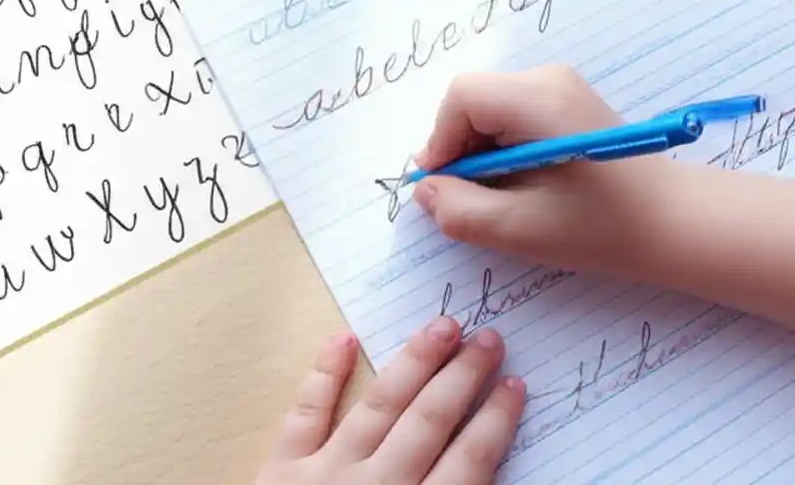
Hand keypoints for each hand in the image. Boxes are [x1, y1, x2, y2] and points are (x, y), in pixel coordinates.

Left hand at [255, 317, 524, 484]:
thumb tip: (481, 480)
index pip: (469, 465)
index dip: (496, 422)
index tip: (516, 385)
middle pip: (430, 423)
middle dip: (463, 377)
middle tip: (490, 336)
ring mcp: (324, 476)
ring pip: (379, 407)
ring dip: (415, 363)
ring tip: (442, 325)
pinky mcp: (279, 471)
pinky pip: (305, 412)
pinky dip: (326, 373)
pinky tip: (345, 337)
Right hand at [412, 65, 675, 275]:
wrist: (675, 222)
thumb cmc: (603, 228)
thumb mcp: (520, 229)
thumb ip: (460, 209)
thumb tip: (426, 189)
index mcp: (538, 99)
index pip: (461, 99)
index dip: (441, 143)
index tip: (445, 188)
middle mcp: (548, 79)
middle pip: (473, 101)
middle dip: (461, 149)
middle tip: (474, 199)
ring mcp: (561, 87)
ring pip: (490, 110)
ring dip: (482, 152)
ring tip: (504, 196)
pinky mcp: (568, 103)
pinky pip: (512, 115)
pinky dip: (504, 149)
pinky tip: (525, 184)